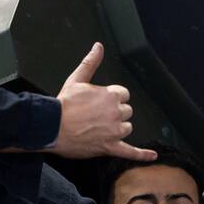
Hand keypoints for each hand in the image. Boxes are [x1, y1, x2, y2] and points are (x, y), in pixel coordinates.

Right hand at [50, 43, 155, 161]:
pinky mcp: (110, 147)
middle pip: (126, 111)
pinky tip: (152, 156)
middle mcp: (116, 113)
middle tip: (95, 115)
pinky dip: (141, 155)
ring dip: (117, 128)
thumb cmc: (63, 104)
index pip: (124, 95)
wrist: (51, 127)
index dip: (112, 98)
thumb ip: (91, 62)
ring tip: (99, 128)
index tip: (100, 102)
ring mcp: (114, 131)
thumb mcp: (77, 79)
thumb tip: (98, 47)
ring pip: (127, 128)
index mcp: (111, 95)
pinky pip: (130, 152)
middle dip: (114, 113)